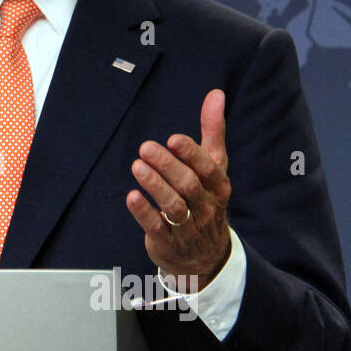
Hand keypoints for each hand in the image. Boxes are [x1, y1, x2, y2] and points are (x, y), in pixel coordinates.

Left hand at [126, 89, 231, 292]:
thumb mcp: (214, 167)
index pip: (207, 168)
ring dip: (155, 185)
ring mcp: (187, 226)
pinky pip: (156, 226)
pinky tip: (132, 196)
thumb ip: (213, 131)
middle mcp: (205, 206)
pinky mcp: (167, 241)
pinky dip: (143, 212)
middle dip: (167, 166)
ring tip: (137, 166)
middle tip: (146, 147)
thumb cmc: (207, 200)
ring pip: (173, 206)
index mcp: (218, 186)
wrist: (207, 256)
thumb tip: (215, 94)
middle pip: (188, 185)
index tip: (173, 139)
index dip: (190, 154)